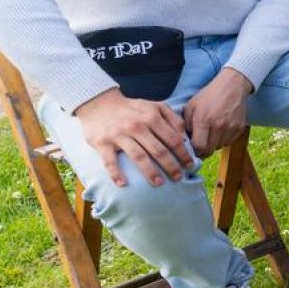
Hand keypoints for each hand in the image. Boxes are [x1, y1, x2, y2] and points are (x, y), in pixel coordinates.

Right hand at [73, 88, 191, 186]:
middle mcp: (137, 126)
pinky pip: (110, 161)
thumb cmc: (132, 109)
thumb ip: (173, 119)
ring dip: (150, 172)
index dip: (183, 154)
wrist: (99, 103)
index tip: (189, 165)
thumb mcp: (154, 106)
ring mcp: (119, 135)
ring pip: (138, 157)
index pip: (173, 139)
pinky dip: (116, 173)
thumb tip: (185, 138)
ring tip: (159, 184)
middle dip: (171, 166)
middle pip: (159, 150)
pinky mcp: (102, 143)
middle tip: (179, 179)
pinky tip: (123, 184)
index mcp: (151, 117)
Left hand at [182, 68, 251, 153]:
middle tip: (199, 145)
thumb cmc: (209, 95)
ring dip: (213, 145)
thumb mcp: (191, 106)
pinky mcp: (239, 128)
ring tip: (210, 134)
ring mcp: (231, 128)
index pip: (199, 147)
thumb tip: (185, 140)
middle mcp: (219, 126)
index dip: (194, 151)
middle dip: (203, 150)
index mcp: (204, 120)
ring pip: (219, 147)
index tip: (192, 149)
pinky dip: (223, 140)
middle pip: (210, 150)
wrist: (232, 86)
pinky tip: (220, 130)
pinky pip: (229, 141)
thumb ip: (186, 124)